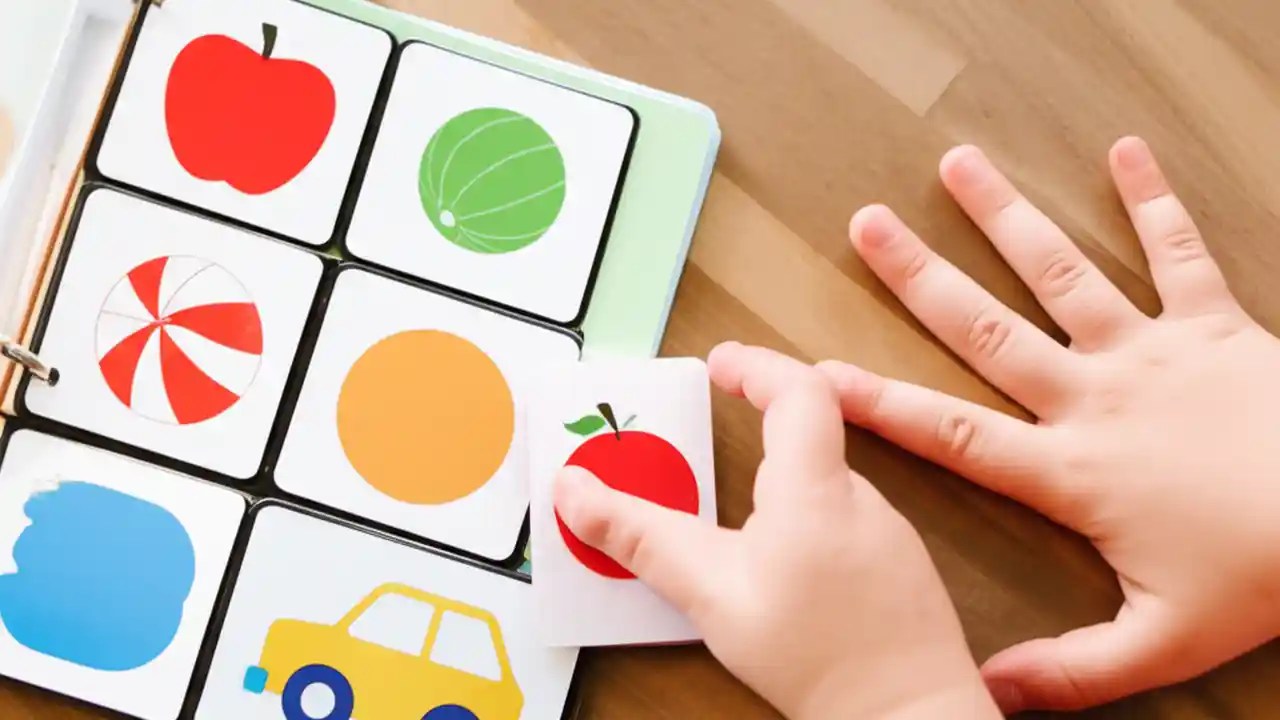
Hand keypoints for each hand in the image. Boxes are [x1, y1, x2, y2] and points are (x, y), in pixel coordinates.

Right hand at [554, 344, 998, 719]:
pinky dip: (801, 525)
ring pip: (823, 486)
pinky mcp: (897, 571)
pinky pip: (841, 524)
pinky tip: (779, 570)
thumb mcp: (710, 594)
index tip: (718, 363)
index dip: (756, 365)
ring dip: (777, 483)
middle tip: (706, 432)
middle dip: (755, 423)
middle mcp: (860, 499)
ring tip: (731, 520)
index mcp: (815, 487)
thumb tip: (575, 491)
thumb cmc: (817, 656)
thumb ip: (640, 538)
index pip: (798, 390)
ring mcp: (887, 536)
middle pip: (808, 435)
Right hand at [819, 137, 1279, 713]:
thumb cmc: (1264, 576)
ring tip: (959, 166)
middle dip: (921, 278)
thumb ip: (1071, 670)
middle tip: (868, 225)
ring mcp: (1153, 352)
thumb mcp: (1163, 642)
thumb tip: (990, 695)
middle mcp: (1096, 397)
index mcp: (1072, 471)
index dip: (880, 405)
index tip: (818, 374)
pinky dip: (1152, 202)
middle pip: (988, 332)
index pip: (954, 435)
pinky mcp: (1216, 326)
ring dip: (1007, 218)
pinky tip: (1124, 151)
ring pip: (1063, 276)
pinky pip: (1180, 255)